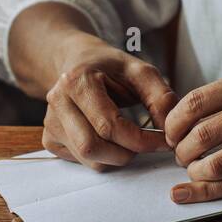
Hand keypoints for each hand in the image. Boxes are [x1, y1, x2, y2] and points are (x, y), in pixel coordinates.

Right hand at [42, 34, 177, 169]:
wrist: (76, 61)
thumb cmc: (110, 66)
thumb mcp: (139, 70)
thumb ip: (160, 96)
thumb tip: (171, 127)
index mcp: (77, 81)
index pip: (109, 125)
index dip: (141, 140)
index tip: (164, 141)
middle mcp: (58, 102)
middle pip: (93, 146)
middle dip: (127, 152)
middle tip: (146, 143)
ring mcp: (50, 123)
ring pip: (88, 158)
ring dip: (117, 157)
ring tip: (130, 139)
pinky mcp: (50, 139)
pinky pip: (81, 160)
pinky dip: (102, 157)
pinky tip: (110, 139)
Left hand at [163, 67, 221, 201]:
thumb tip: (183, 119)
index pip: (194, 102)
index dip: (172, 122)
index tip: (169, 133)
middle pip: (199, 135)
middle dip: (180, 151)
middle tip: (181, 156)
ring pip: (215, 163)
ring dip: (194, 172)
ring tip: (195, 170)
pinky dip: (207, 192)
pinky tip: (189, 193)